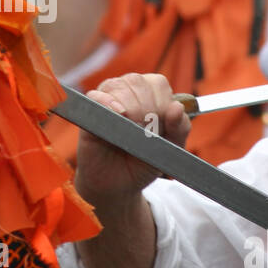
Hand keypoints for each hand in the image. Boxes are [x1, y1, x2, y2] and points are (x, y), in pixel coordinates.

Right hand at [74, 73, 190, 206]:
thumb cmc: (142, 162)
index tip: (161, 128)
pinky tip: (118, 114)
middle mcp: (127, 91)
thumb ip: (179, 128)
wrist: (117, 185)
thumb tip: (177, 107)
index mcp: (149, 94)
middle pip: (138, 82)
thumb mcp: (169, 149)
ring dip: (130, 108)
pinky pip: (96, 96)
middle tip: (146, 133)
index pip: (158, 83)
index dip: (162, 103)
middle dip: (147, 108)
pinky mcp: (89, 112)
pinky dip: (107, 102)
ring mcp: (106, 100)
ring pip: (119, 86)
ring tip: (132, 132)